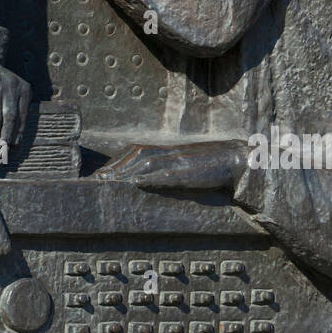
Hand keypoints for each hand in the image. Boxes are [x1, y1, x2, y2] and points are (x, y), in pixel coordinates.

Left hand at [98, 140, 247, 190]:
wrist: (235, 159)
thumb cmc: (212, 165)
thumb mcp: (186, 165)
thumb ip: (168, 169)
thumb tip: (148, 180)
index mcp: (168, 150)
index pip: (135, 150)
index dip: (117, 161)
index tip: (102, 172)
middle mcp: (169, 151)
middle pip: (134, 154)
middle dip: (114, 166)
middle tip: (97, 179)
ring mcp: (177, 160)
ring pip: (144, 162)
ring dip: (124, 172)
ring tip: (108, 182)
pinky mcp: (186, 170)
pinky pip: (164, 173)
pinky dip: (147, 177)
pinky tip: (134, 182)